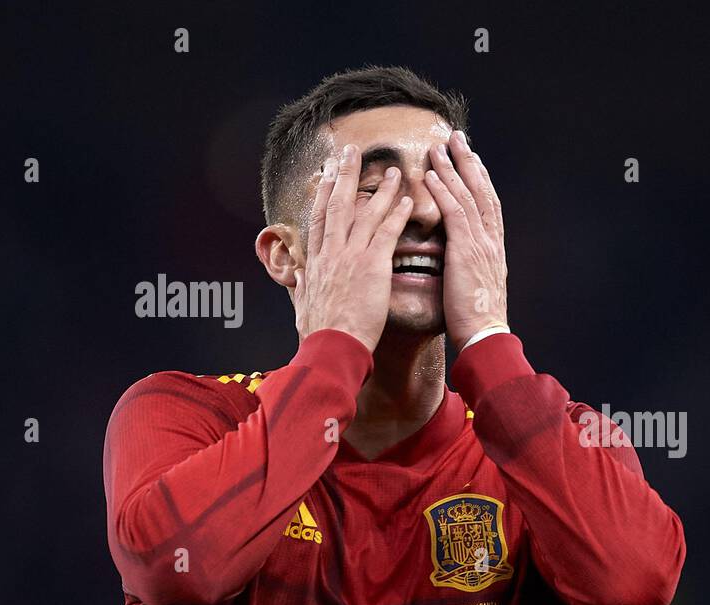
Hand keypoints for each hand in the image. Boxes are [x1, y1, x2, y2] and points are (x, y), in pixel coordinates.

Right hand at [292, 143, 411, 352]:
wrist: (332, 349)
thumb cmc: (319, 335)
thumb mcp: (304, 306)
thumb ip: (304, 287)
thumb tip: (301, 277)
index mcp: (317, 262)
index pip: (320, 219)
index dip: (324, 193)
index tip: (327, 174)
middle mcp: (332, 253)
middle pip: (338, 204)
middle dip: (345, 175)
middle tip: (352, 151)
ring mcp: (351, 257)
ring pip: (366, 213)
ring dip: (381, 189)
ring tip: (394, 171)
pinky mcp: (372, 267)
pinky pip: (387, 233)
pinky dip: (397, 214)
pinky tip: (408, 200)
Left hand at [425, 131, 509, 349]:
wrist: (486, 336)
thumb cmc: (477, 321)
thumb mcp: (476, 288)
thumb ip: (470, 268)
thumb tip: (461, 263)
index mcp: (493, 249)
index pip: (487, 205)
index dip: (479, 179)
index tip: (470, 158)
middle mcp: (491, 241)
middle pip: (481, 191)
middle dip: (469, 162)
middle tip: (458, 138)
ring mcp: (481, 244)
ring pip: (468, 196)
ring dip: (452, 168)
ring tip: (439, 146)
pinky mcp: (467, 251)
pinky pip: (454, 213)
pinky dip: (443, 191)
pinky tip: (431, 174)